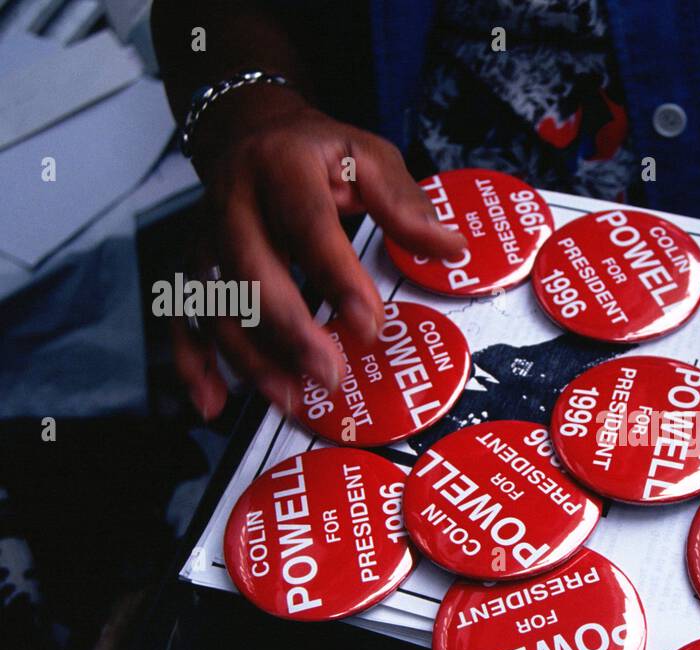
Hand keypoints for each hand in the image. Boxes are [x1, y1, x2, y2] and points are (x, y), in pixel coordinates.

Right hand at [172, 87, 465, 418]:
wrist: (249, 132)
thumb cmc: (316, 151)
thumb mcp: (368, 156)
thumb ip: (405, 204)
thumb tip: (451, 248)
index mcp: (282, 167)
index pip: (308, 227)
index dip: (337, 278)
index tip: (369, 324)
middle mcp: (233, 203)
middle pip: (251, 272)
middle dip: (289, 331)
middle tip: (329, 375)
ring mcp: (206, 238)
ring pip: (217, 305)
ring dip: (250, 358)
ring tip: (292, 397)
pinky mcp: (193, 268)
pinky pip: (182, 318)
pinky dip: (192, 364)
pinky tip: (214, 401)